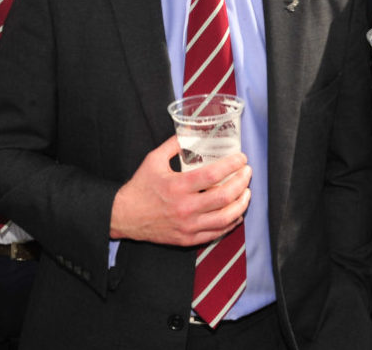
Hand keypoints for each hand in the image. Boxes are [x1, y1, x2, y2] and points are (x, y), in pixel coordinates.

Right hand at [110, 135, 251, 245]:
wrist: (124, 216)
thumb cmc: (140, 187)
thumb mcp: (153, 159)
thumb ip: (174, 144)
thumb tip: (191, 131)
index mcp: (177, 186)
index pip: (213, 175)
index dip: (232, 165)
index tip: (241, 158)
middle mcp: (185, 208)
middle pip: (224, 197)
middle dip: (242, 182)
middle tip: (247, 172)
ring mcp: (188, 226)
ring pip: (225, 218)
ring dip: (241, 204)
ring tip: (247, 192)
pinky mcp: (188, 239)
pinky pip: (216, 233)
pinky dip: (230, 222)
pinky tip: (236, 212)